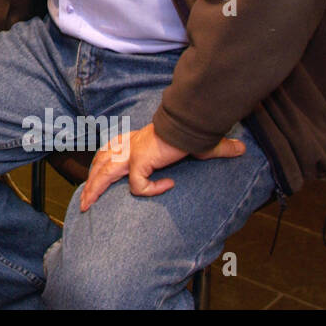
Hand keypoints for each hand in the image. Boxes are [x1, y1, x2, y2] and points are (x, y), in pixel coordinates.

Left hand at [77, 123, 245, 211]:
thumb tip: (242, 149)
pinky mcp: (141, 160)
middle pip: (101, 162)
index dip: (102, 163)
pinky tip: (169, 186)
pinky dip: (151, 190)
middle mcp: (129, 145)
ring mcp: (133, 153)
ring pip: (106, 173)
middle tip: (83, 202)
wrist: (193, 121)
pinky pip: (139, 185)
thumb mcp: (199, 145)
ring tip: (88, 205)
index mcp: (136, 140)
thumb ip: (216, 150)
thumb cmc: (195, 130)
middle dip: (90, 182)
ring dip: (95, 189)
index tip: (105, 176)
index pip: (110, 149)